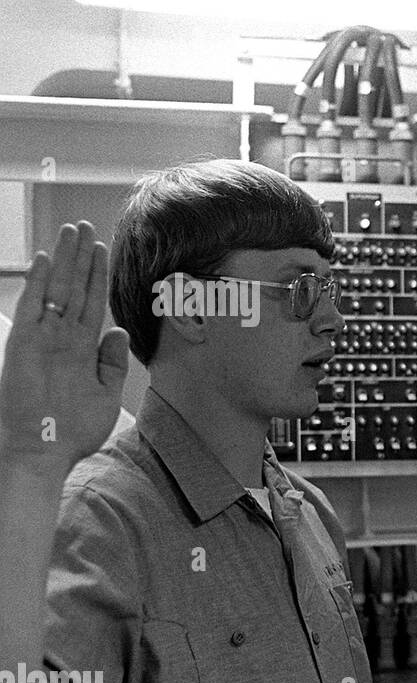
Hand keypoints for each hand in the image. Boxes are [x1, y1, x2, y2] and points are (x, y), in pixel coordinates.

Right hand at [0, 221, 128, 473]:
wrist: (46, 450)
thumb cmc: (75, 430)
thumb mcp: (106, 394)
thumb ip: (113, 363)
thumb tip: (119, 331)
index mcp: (83, 348)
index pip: (91, 302)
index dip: (97, 276)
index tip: (103, 249)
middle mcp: (63, 337)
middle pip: (74, 288)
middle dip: (80, 258)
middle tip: (85, 226)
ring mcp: (43, 338)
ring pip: (55, 289)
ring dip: (63, 260)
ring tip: (72, 231)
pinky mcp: (24, 343)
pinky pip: (31, 306)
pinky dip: (37, 282)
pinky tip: (45, 259)